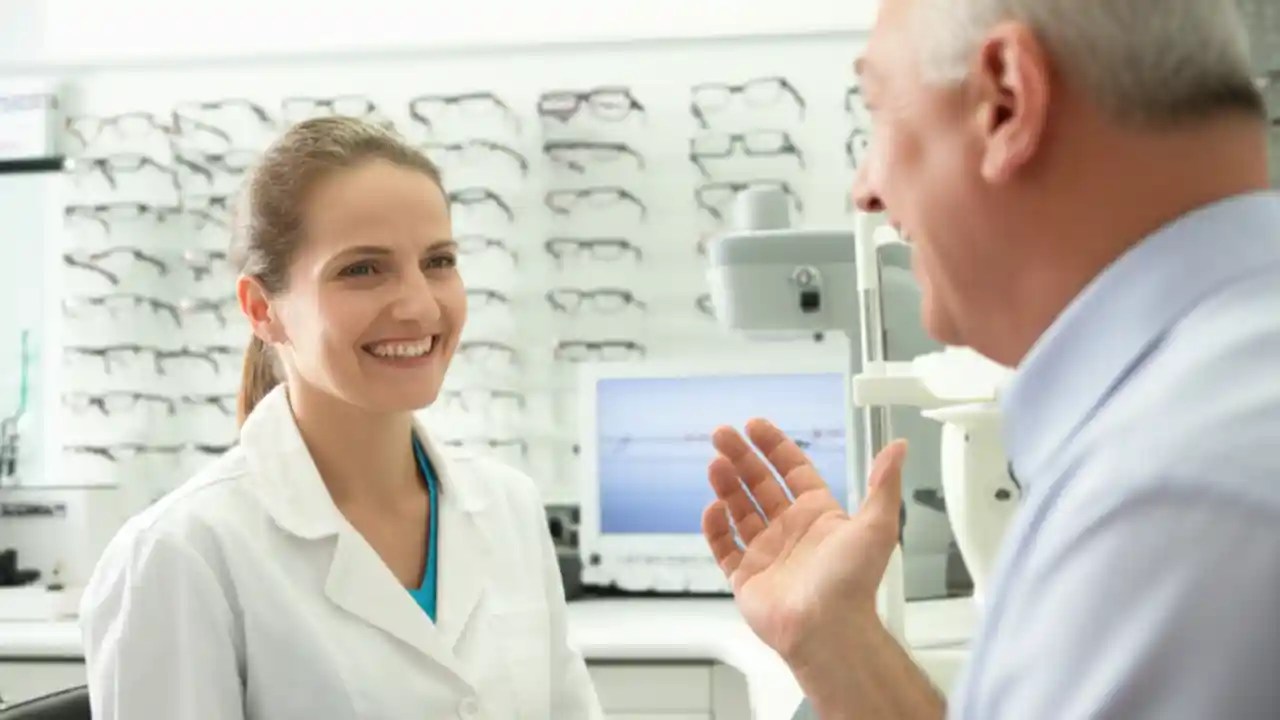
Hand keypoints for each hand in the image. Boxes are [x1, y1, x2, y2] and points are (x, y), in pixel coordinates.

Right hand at [702, 418, 907, 663]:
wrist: (827, 629)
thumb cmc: (853, 582)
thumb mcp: (877, 525)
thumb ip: (883, 483)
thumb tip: (898, 446)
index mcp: (818, 515)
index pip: (792, 470)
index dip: (774, 446)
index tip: (754, 426)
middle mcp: (791, 530)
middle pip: (759, 484)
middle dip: (741, 458)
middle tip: (722, 435)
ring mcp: (767, 553)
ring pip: (739, 511)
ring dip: (726, 485)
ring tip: (715, 465)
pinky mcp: (746, 578)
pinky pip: (724, 547)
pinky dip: (715, 527)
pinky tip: (713, 508)